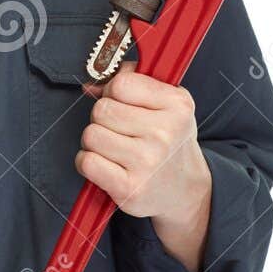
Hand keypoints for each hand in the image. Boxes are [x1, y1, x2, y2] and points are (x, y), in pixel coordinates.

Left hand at [77, 66, 212, 271]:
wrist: (185, 189)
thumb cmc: (169, 142)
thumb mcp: (167, 104)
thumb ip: (132, 82)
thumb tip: (91, 85)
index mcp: (177, 105)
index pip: (120, 84)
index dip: (114, 92)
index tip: (123, 104)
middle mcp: (165, 133)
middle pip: (101, 110)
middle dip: (103, 119)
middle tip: (121, 132)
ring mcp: (147, 162)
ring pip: (91, 135)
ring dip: (95, 143)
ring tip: (116, 150)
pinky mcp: (129, 188)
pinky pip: (87, 161)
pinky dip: (88, 163)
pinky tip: (106, 166)